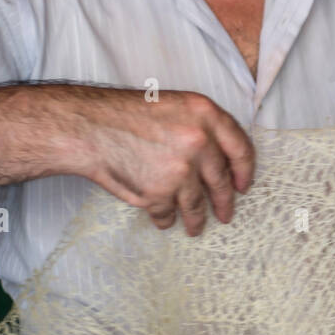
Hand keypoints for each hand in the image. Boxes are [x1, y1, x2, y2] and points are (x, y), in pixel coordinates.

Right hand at [71, 88, 254, 235]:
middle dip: (224, 201)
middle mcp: (199, 142)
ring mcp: (180, 170)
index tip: (244, 185)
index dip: (245, 170)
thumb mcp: (175, 107)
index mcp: (206, 114)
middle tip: (226, 213)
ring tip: (195, 227)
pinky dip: (166, 218)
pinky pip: (168, 213)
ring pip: (197, 204)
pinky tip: (165, 220)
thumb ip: (203, 128)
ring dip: (197, 218)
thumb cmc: (127, 115)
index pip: (241, 148)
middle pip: (221, 181)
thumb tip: (222, 159)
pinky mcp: (159, 194)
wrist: (90, 129)